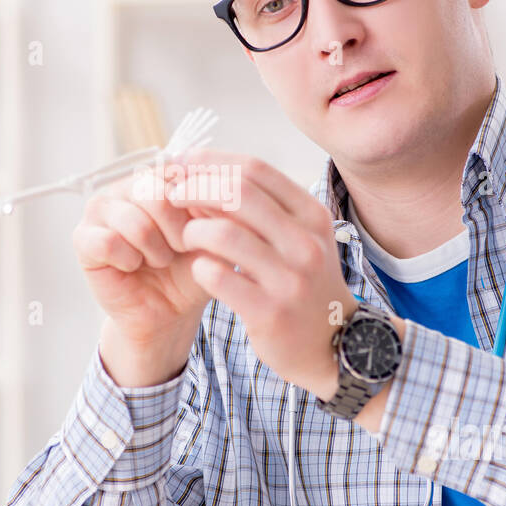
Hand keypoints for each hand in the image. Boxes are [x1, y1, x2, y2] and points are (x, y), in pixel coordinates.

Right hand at [72, 165, 214, 349]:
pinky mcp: (82, 236)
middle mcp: (128, 184)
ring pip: (134, 222)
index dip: (194, 210)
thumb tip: (208, 190)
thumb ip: (213, 209)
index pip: (179, 174)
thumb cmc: (190, 269)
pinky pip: (109, 242)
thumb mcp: (213, 237)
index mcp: (160, 176)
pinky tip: (132, 266)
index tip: (199, 232)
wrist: (169, 311)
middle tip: (177, 250)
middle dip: (176, 233)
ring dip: (154, 251)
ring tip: (157, 260)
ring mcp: (101, 207)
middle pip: (156, 196)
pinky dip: (128, 261)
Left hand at [167, 148, 356, 400]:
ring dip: (193, 230)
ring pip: (222, 234)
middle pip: (237, 193)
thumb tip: (202, 172)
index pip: (255, 170)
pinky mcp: (269, 312)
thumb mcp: (297, 237)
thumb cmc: (303, 282)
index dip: (211, 161)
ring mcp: (289, 279)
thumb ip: (260, 208)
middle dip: (195, 188)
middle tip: (172, 195)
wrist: (333, 344)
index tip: (182, 164)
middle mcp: (305, 243)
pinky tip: (201, 270)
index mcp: (312, 215)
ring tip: (187, 238)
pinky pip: (216, 276)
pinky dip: (199, 267)